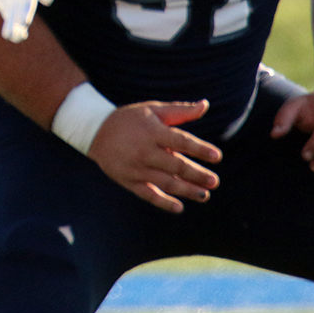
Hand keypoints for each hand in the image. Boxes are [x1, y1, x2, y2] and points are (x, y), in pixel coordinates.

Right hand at [88, 100, 222, 213]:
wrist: (96, 131)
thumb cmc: (130, 119)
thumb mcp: (153, 110)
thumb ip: (180, 110)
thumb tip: (205, 105)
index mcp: (153, 131)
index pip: (181, 141)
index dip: (200, 149)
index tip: (217, 156)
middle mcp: (145, 151)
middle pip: (176, 165)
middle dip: (197, 174)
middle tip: (214, 181)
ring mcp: (137, 168)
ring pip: (166, 182)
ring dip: (186, 190)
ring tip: (204, 195)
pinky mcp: (129, 181)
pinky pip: (148, 195)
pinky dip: (163, 203)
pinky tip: (179, 207)